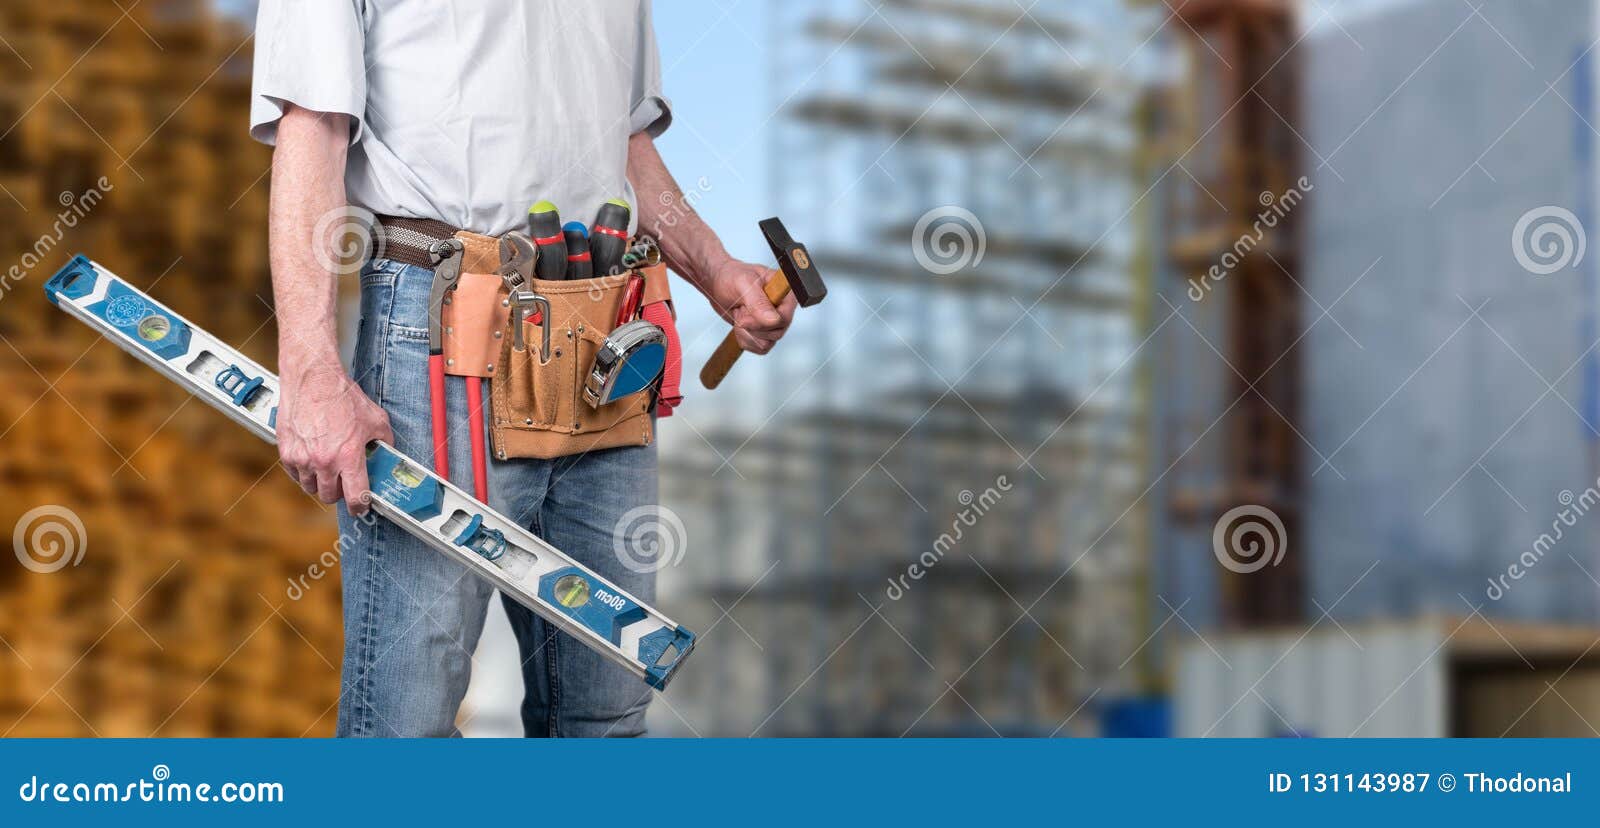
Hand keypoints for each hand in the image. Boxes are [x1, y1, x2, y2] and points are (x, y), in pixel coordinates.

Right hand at [277, 361, 393, 514]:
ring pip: (310, 487)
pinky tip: (312, 459)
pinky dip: (303, 472)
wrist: (313, 378)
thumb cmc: (343, 396)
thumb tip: (388, 456)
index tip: (362, 507)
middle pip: (330, 496)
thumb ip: (384, 442)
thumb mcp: (376, 419)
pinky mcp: (286, 451)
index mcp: (348, 456)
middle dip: (340, 492)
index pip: (355, 497)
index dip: (360, 506)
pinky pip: (295, 474)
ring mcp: (302, 458)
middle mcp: (323, 461)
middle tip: (345, 481)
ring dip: (320, 483)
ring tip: (328, 468)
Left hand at [706, 259, 797, 354]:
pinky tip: (740, 324)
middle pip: (777, 333)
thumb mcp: (743, 284)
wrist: (718, 285)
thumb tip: (773, 320)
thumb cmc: (731, 277)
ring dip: (747, 333)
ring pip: (767, 343)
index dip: (764, 322)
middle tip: (740, 310)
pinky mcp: (765, 333)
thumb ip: (758, 302)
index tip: (744, 317)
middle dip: (752, 326)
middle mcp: (783, 308)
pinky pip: (760, 348)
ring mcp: (775, 322)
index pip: (785, 317)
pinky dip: (745, 339)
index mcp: (785, 292)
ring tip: (740, 314)